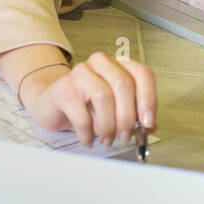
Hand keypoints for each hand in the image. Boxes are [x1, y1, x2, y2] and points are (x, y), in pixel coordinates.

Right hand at [23, 52, 156, 148]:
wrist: (53, 103)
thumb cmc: (87, 105)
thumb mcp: (116, 109)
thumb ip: (135, 115)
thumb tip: (150, 127)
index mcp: (119, 65)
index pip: (143, 74)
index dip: (149, 99)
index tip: (148, 122)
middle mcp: (101, 63)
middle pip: (123, 84)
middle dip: (127, 116)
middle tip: (125, 136)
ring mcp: (80, 73)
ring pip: (103, 97)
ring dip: (108, 126)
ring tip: (107, 139)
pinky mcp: (63, 89)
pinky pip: (81, 114)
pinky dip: (88, 133)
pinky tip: (88, 139)